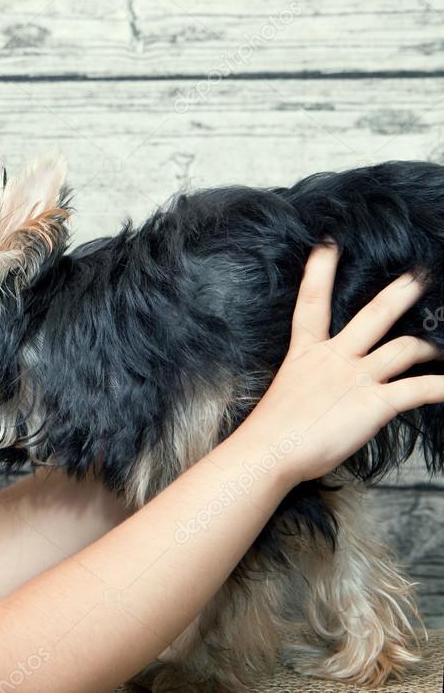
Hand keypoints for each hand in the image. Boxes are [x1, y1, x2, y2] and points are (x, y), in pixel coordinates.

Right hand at [235, 239, 443, 485]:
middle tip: (419, 275)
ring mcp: (356, 378)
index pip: (311, 304)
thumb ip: (307, 384)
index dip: (319, 272)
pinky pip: (420, 389)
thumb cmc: (273, 430)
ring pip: (404, 348)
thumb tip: (319, 393)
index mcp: (305, 353)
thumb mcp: (286, 395)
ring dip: (430, 344)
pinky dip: (442, 387)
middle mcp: (333, 359)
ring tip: (443, 343)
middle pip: (372, 316)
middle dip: (399, 293)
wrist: (270, 450)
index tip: (328, 245)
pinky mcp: (376, 402)